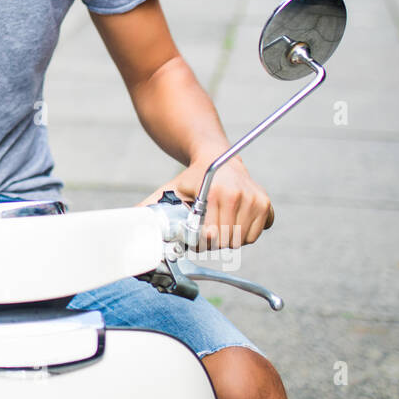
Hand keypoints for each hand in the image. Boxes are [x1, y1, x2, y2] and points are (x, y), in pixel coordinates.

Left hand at [137, 158, 273, 249]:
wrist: (217, 157)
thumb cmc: (193, 178)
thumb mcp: (172, 190)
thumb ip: (152, 205)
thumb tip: (132, 218)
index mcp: (217, 193)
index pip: (212, 236)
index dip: (201, 241)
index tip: (196, 236)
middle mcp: (240, 195)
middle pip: (228, 240)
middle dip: (215, 241)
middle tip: (206, 231)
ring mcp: (256, 199)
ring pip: (244, 240)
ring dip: (231, 238)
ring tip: (219, 224)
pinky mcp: (266, 203)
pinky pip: (257, 233)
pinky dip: (246, 232)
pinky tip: (235, 220)